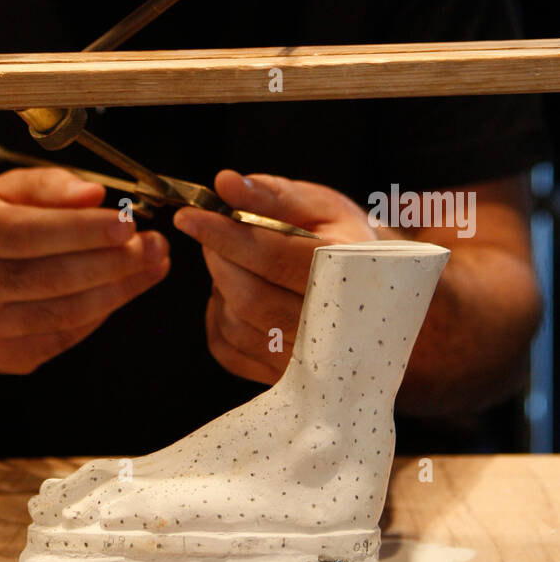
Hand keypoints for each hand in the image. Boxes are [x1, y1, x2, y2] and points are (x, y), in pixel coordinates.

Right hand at [0, 167, 168, 373]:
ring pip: (66, 312)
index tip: (127, 223)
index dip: (80, 230)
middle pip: (51, 278)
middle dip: (112, 261)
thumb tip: (94, 193)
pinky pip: (67, 335)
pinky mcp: (7, 357)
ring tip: (154, 262)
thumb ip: (47, 186)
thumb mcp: (3, 192)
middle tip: (154, 243)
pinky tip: (127, 286)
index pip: (26, 234)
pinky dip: (104, 310)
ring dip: (119, 288)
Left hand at [173, 169, 376, 385]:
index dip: (224, 235)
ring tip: (240, 262)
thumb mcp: (321, 207)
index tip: (188, 216)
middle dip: (219, 257)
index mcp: (348, 272)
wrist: (373, 297)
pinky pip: (227, 347)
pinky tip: (239, 293)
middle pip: (249, 295)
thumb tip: (225, 184)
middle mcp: (334, 327)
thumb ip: (272, 195)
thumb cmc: (344, 242)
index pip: (272, 257)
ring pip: (235, 323)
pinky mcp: (283, 378)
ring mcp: (309, 361)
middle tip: (217, 232)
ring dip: (222, 285)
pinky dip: (220, 314)